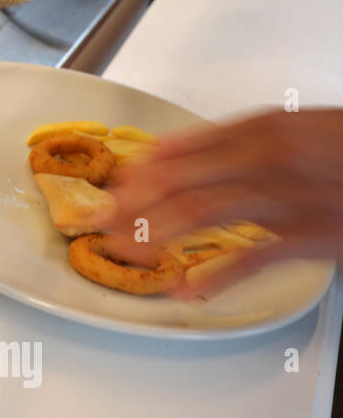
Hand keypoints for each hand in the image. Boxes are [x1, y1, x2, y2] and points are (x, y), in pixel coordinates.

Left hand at [98, 108, 342, 296]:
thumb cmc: (342, 147)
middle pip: (181, 181)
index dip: (136, 174)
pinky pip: (254, 257)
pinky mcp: (312, 235)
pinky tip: (186, 289)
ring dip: (156, 234)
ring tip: (125, 251)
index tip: (107, 191)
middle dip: (132, 206)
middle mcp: (267, 158)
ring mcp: (288, 197)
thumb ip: (229, 142)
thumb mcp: (289, 129)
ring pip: (204, 212)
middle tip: (98, 224)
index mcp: (260, 128)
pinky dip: (216, 275)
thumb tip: (164, 155)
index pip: (181, 149)